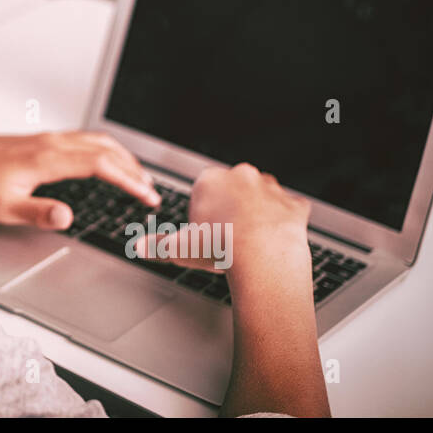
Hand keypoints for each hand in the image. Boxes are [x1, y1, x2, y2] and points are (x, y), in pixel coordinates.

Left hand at [0, 131, 157, 230]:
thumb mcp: (2, 208)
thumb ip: (37, 213)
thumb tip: (66, 217)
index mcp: (46, 159)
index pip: (101, 165)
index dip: (129, 181)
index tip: (148, 196)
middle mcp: (50, 143)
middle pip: (105, 149)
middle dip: (133, 169)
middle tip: (151, 191)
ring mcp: (46, 139)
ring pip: (95, 141)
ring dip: (121, 157)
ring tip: (137, 177)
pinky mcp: (40, 140)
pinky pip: (82, 140)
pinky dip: (104, 150)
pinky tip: (104, 162)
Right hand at [133, 163, 310, 279]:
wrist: (263, 257)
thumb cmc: (219, 248)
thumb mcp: (180, 248)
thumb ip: (158, 245)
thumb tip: (137, 247)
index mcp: (211, 180)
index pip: (205, 192)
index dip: (205, 214)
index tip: (207, 232)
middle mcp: (242, 176)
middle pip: (234, 190)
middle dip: (232, 208)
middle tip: (228, 237)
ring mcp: (271, 188)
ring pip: (263, 197)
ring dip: (259, 212)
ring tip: (253, 241)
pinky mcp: (295, 204)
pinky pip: (290, 210)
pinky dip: (285, 222)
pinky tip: (277, 239)